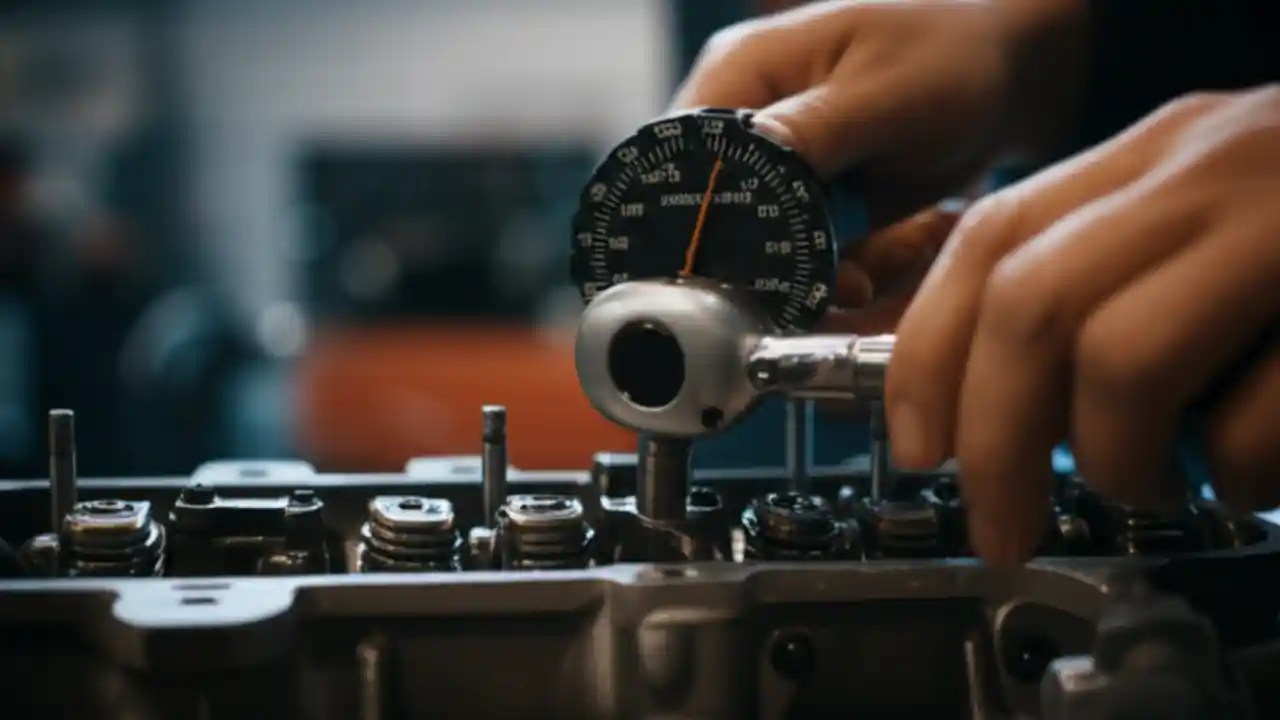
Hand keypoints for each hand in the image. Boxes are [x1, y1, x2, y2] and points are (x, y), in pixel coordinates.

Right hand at [670, 0, 1088, 315]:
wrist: (1009, 78)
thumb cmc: (954, 55)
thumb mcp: (888, 90)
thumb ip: (815, 128)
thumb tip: (746, 158)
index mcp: (742, 72)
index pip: (684, 153)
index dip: (704, 212)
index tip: (757, 260)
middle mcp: (744, 123)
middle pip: (715, 211)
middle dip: (774, 257)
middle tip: (841, 279)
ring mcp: (775, 167)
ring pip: (761, 246)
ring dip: (817, 269)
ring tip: (875, 269)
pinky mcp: (808, 203)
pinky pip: (802, 256)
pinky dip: (843, 270)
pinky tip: (885, 259)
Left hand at [888, 86, 1279, 564]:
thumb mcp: (1198, 242)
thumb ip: (1106, 291)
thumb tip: (997, 406)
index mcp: (1153, 158)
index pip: (988, 240)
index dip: (928, 353)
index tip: (915, 446)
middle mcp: (1209, 169)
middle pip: (1029, 303)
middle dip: (991, 440)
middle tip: (997, 523)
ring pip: (1122, 354)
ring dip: (1110, 459)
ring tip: (1142, 491)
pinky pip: (1254, 412)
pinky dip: (1235, 470)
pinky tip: (1249, 474)